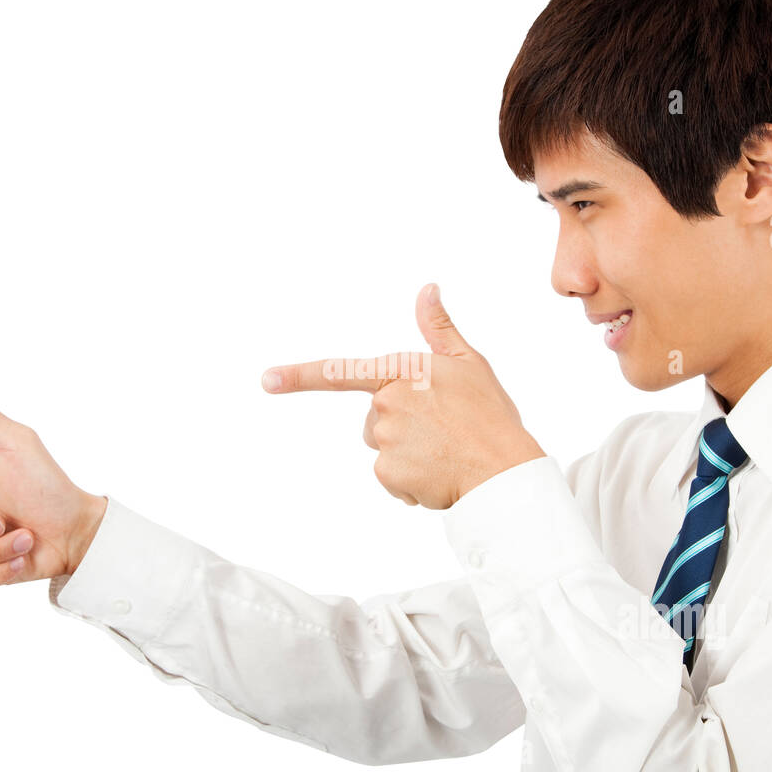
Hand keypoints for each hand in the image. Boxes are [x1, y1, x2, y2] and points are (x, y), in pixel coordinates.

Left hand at [262, 283, 545, 508]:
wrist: (504, 469)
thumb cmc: (490, 415)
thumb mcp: (469, 363)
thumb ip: (438, 328)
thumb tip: (427, 289)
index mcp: (401, 374)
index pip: (340, 373)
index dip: (299, 376)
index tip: (267, 380)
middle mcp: (386, 405)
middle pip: (373, 420)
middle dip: (399, 427)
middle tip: (442, 431)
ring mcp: (384, 440)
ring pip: (382, 449)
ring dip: (408, 455)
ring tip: (444, 453)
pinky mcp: (388, 472)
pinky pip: (390, 478)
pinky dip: (410, 481)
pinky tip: (438, 475)